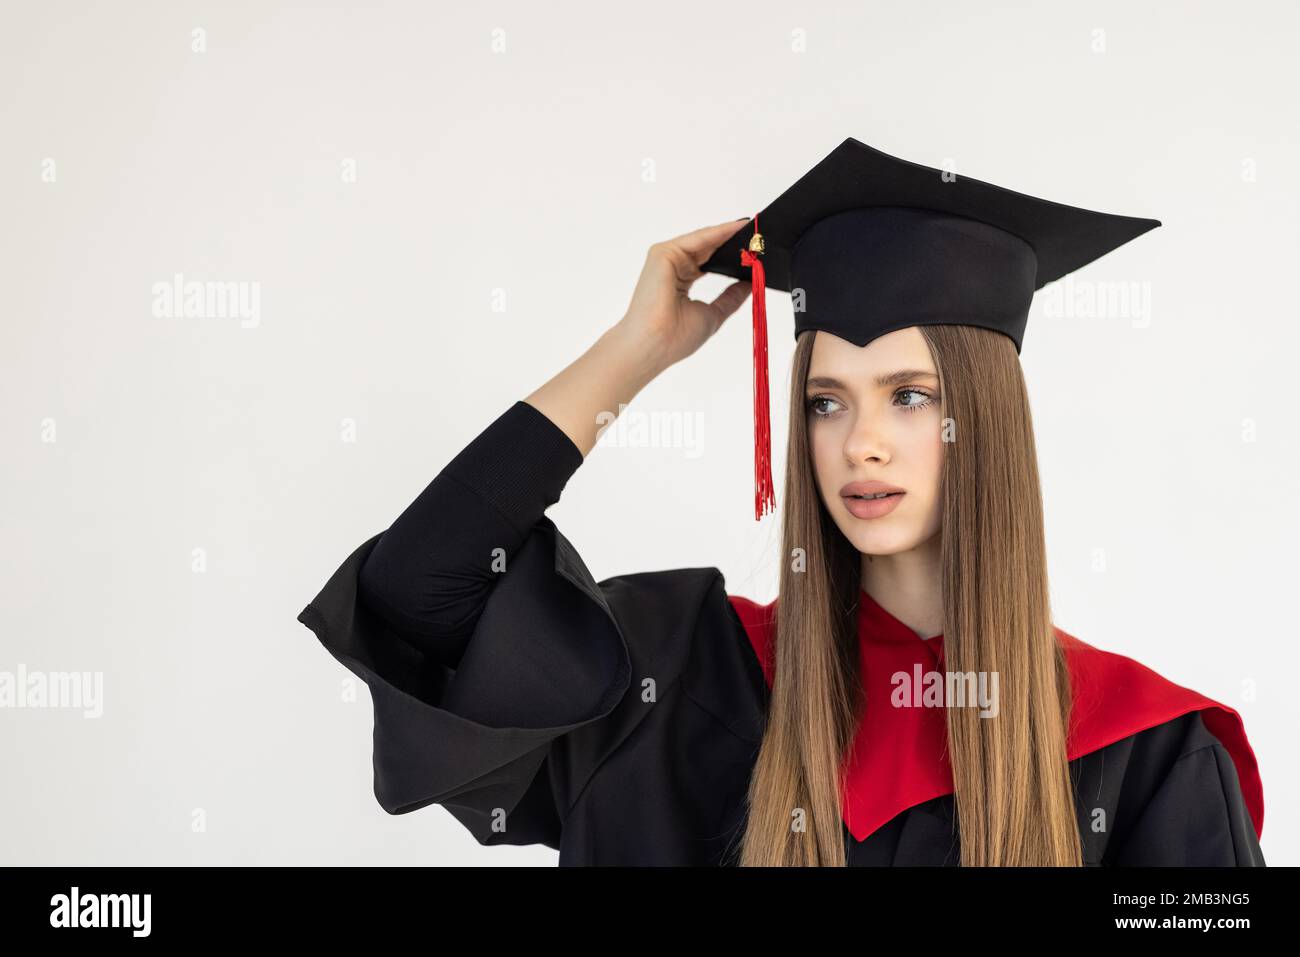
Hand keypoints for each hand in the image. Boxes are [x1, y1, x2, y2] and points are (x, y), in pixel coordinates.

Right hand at [617, 218, 753, 372]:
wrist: (655, 344)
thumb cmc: (675, 338)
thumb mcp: (714, 314)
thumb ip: (730, 297)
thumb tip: (749, 284)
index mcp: (680, 283)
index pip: (709, 262)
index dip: (731, 256)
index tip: (755, 251)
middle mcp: (672, 269)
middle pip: (707, 248)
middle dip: (733, 242)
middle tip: (760, 236)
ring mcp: (666, 259)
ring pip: (703, 241)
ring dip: (729, 234)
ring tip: (755, 230)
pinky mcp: (663, 253)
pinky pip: (697, 239)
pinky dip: (718, 233)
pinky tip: (738, 228)